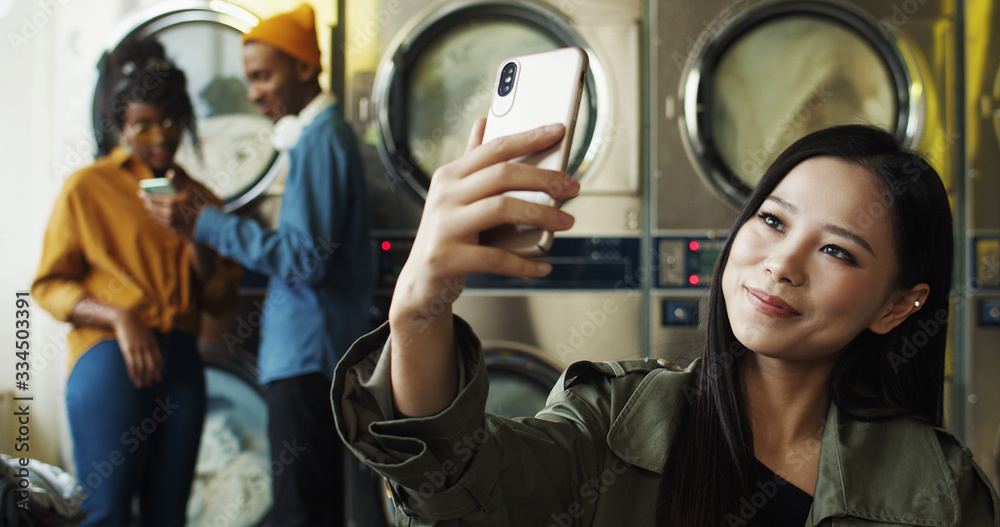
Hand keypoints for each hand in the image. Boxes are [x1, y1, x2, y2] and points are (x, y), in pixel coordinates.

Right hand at [112, 309, 162, 387]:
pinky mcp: (127, 349)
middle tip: (149, 384)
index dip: (159, 370)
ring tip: (141, 385)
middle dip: (151, 376)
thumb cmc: (137, 329)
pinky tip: (134, 379)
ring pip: (141, 367)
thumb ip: (152, 345)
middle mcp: (147, 347)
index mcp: (153, 343)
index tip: (159, 379)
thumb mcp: (148, 335)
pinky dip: (133, 373)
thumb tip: (155, 357)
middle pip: (151, 365)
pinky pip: (131, 364)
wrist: (125, 320)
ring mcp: (137, 348)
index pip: (159, 360)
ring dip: (142, 377)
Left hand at [139, 168, 210, 236]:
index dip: (145, 195)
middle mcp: (168, 212)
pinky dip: (156, 216)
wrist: (204, 218)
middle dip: (146, 202)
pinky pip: (160, 221)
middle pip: (152, 207)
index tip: (141, 192)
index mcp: (170, 202)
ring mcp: (170, 220)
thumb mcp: (188, 190)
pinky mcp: (172, 226)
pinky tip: (155, 214)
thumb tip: (170, 172)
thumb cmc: (196, 202)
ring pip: (155, 215)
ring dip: (151, 210)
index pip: (153, 198)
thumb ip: (177, 182)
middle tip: (144, 198)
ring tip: (149, 206)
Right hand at [390, 120, 578, 330]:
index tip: (559, 131)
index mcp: (449, 176)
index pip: (494, 149)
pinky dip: (524, 263)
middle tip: (572, 187)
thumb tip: (484, 122)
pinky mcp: (445, 258)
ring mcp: (443, 226)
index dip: (528, 137)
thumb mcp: (455, 196)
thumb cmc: (447, 237)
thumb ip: (471, 162)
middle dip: (544, 178)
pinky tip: (543, 266)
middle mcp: (444, 196)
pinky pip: (495, 258)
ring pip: (501, 209)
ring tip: (565, 222)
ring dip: (542, 215)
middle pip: (502, 175)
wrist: (418, 284)